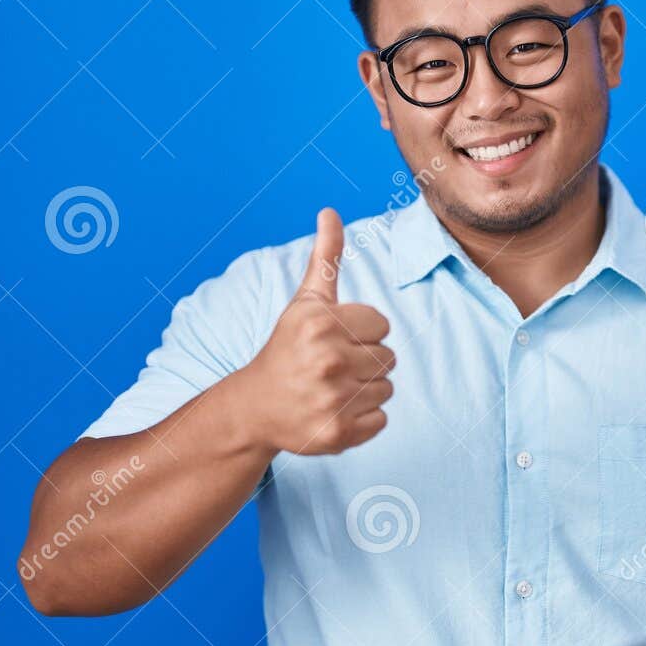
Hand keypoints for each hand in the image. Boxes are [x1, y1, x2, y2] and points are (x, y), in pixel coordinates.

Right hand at [243, 208, 394, 454]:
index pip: (382, 324)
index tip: (333, 339)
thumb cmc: (288, 347)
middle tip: (331, 366)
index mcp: (323, 324)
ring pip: (387, 388)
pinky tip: (334, 411)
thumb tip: (331, 211)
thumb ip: (326, 257)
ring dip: (365, 389)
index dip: (361, 331)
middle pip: (389, 358)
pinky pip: (381, 420)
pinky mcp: (338, 434)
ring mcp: (333, 401)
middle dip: (365, 360)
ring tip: (332, 388)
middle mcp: (328, 361)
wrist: (256, 406)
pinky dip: (363, 420)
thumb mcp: (305, 301)